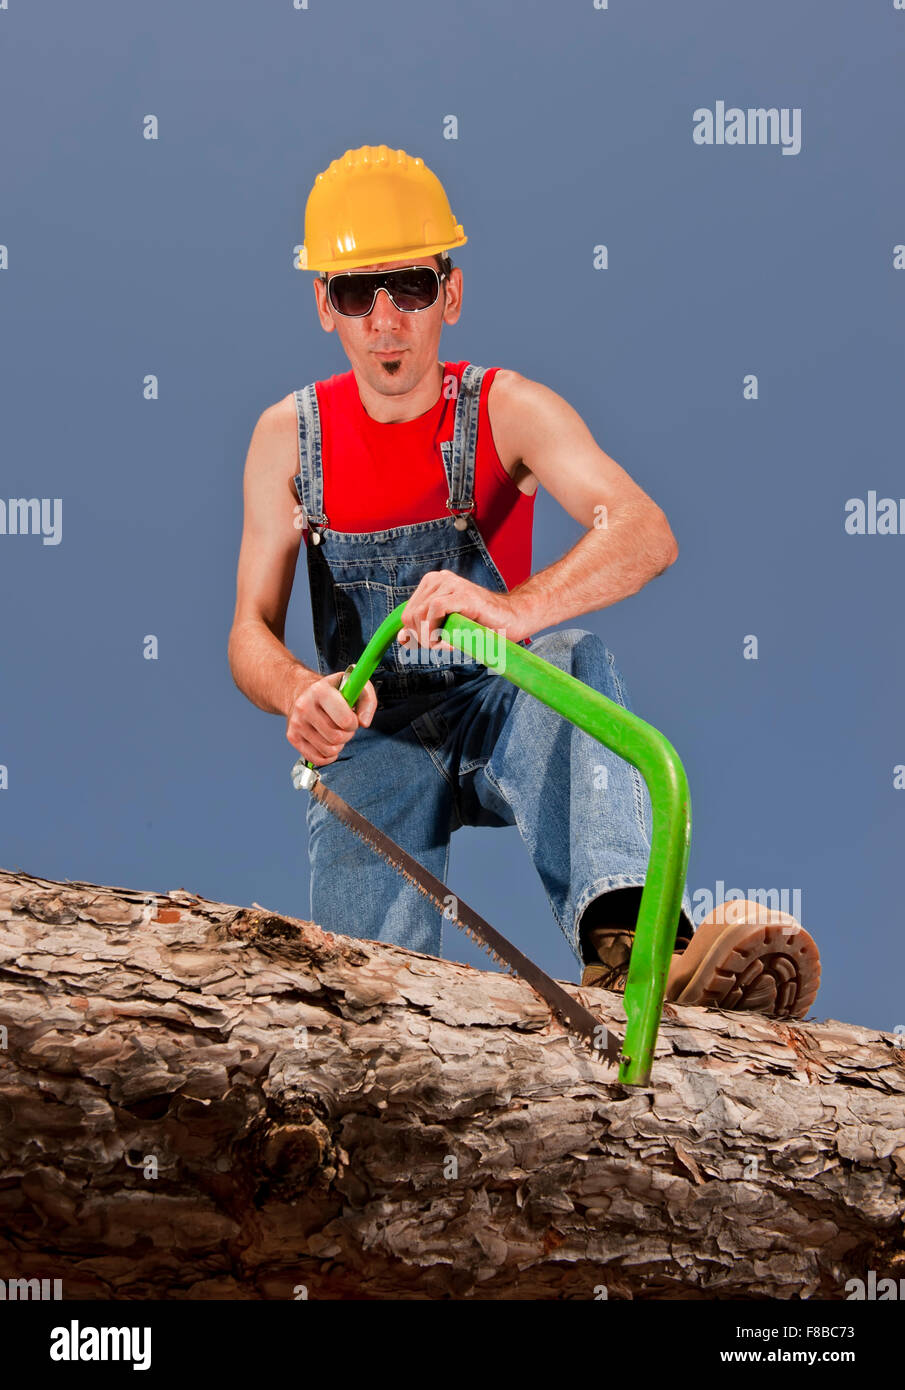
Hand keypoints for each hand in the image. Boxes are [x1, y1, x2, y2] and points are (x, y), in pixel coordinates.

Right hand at [286, 670, 376, 762]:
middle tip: (344, 726)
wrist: (304, 693)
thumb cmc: (334, 692)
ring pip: (328, 750)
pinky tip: (328, 742)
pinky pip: (318, 759)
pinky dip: (328, 755)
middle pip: (337, 737)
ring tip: (335, 731)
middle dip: (347, 734)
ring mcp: (296, 723)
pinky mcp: (292, 737)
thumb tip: (364, 723)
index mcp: (320, 690)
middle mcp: (304, 706)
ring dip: (338, 745)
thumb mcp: (356, 686)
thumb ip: (368, 701)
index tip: (352, 718)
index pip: (345, 720)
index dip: (354, 723)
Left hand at [396, 571, 524, 651]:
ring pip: (420, 613)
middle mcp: (439, 579)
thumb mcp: (446, 629)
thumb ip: (423, 631)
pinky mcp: (462, 593)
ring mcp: (451, 583)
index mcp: (432, 584)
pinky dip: (436, 631)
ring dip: (429, 638)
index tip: (430, 646)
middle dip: (421, 639)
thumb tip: (401, 638)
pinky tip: (449, 643)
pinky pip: (435, 610)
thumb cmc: (481, 625)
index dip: (414, 635)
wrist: (512, 620)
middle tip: (441, 649)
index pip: (407, 613)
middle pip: (410, 615)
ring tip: (446, 647)